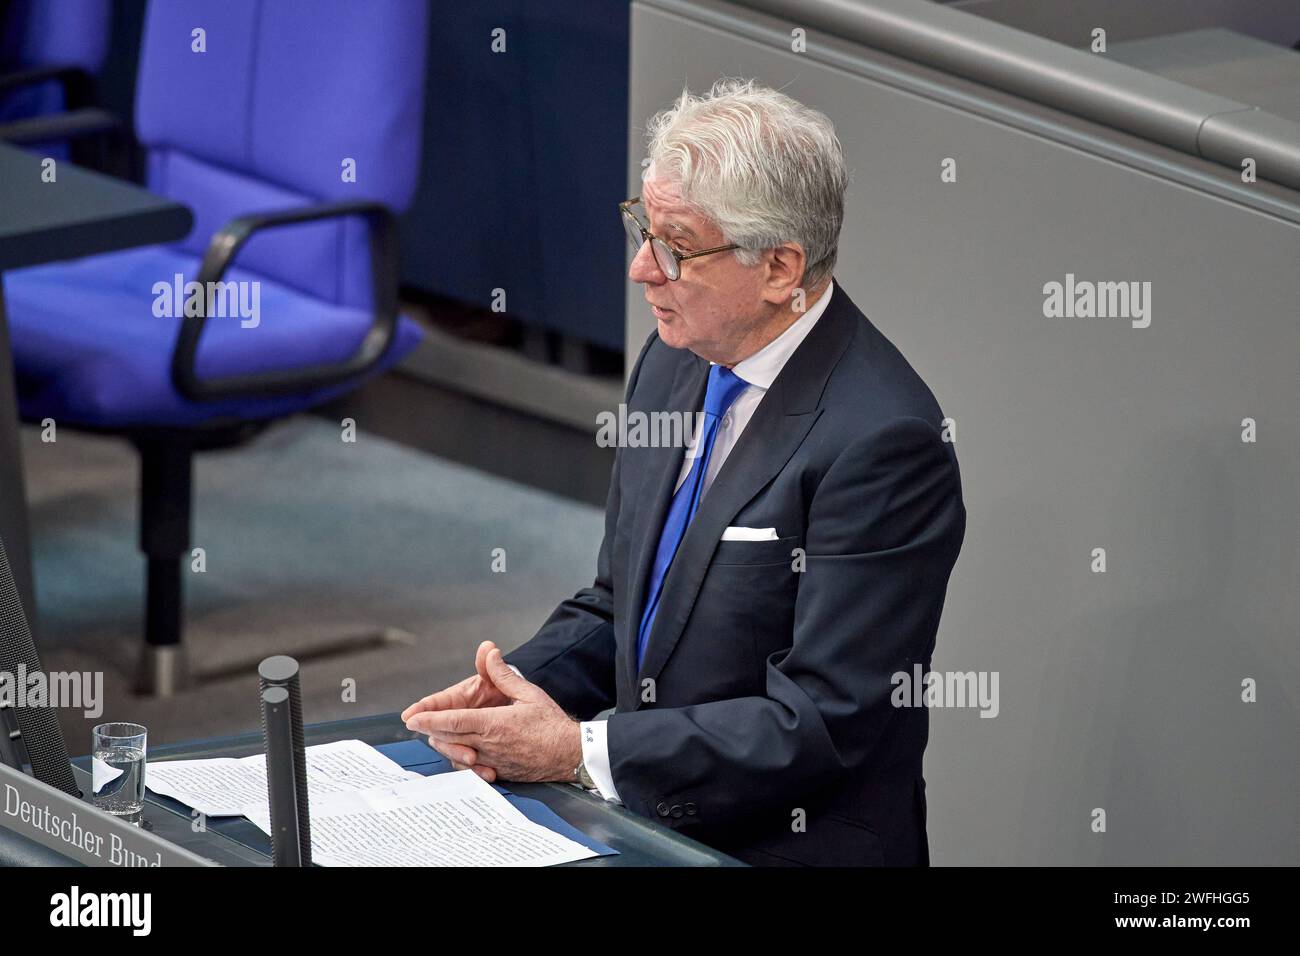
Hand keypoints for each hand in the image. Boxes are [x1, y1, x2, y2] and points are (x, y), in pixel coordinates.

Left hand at [404, 646, 582, 783]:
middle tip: (415, 723)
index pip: (454, 721)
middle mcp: (490, 744)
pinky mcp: (499, 772)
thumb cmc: (552, 724)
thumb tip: (489, 653)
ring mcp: (493, 761)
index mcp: (495, 723)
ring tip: (435, 735)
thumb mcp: (529, 693)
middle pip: (449, 739)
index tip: (411, 718)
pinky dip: (461, 760)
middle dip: (430, 731)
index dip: (430, 720)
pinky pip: (472, 768)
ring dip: (444, 745)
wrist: (571, 753)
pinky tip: (460, 753)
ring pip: (457, 755)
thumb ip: (503, 675)